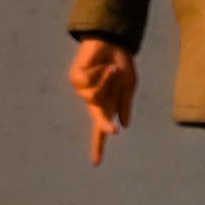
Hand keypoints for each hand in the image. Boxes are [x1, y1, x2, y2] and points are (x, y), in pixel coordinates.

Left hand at [73, 37, 135, 161]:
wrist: (113, 41)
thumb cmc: (122, 63)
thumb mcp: (129, 86)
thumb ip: (125, 105)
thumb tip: (124, 124)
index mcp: (105, 105)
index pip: (100, 129)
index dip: (98, 145)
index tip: (95, 163)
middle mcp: (92, 100)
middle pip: (98, 118)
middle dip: (105, 122)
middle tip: (113, 129)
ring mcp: (82, 89)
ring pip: (93, 97)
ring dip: (107, 81)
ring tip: (111, 69)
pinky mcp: (76, 78)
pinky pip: (87, 82)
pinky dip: (98, 73)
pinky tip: (101, 65)